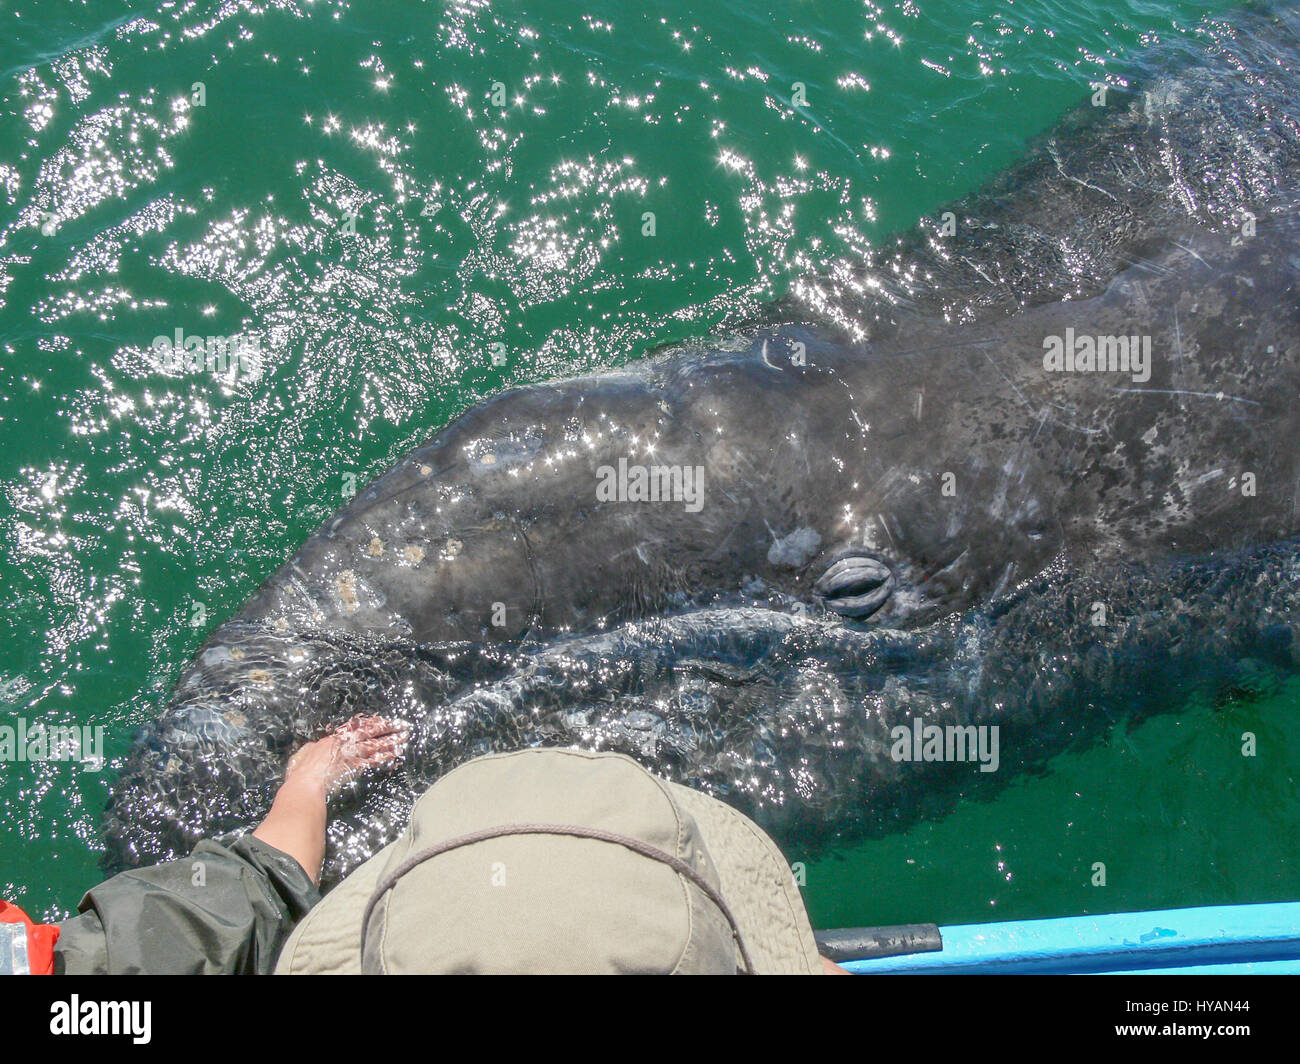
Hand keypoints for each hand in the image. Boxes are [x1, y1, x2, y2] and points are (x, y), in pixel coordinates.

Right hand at [284, 715, 408, 796]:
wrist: (307, 783)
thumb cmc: (301, 771)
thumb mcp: (304, 753)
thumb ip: (312, 749)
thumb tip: (312, 748)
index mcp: (334, 738)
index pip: (356, 726)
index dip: (371, 723)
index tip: (381, 721)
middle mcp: (346, 743)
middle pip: (370, 732)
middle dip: (387, 728)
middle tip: (401, 724)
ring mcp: (352, 754)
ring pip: (376, 744)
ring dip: (391, 741)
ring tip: (403, 738)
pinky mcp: (358, 767)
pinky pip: (376, 760)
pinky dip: (386, 757)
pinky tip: (396, 755)